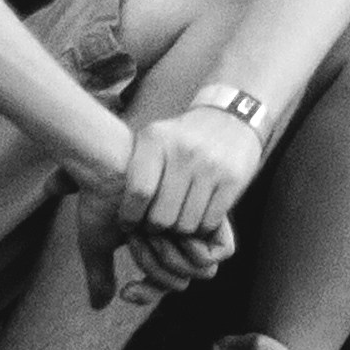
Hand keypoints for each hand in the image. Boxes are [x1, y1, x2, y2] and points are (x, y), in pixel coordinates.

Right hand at [69, 184, 228, 304]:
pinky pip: (213, 258)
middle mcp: (178, 239)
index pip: (164, 284)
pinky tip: (164, 235)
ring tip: (145, 237)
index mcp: (157, 245)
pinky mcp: (211, 216)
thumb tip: (100, 306)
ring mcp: (194, 228)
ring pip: (192, 273)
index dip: (148, 293)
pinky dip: (191, 256)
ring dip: (166, 262)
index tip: (127, 291)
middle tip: (137, 256)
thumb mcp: (97, 242)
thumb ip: (102, 274)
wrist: (111, 165)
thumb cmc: (101, 200)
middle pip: (180, 282)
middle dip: (157, 276)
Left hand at [123, 102, 268, 248]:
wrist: (232, 119)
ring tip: (175, 222)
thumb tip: (117, 211)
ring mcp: (211, 166)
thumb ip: (136, 169)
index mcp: (156, 139)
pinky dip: (201, 228)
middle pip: (161, 215)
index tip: (129, 224)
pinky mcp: (233, 179)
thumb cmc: (183, 138)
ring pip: (186, 224)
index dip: (131, 216)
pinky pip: (210, 221)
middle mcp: (184, 151)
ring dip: (179, 231)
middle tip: (154, 226)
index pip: (138, 192)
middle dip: (155, 228)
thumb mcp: (155, 139)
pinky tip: (196, 218)